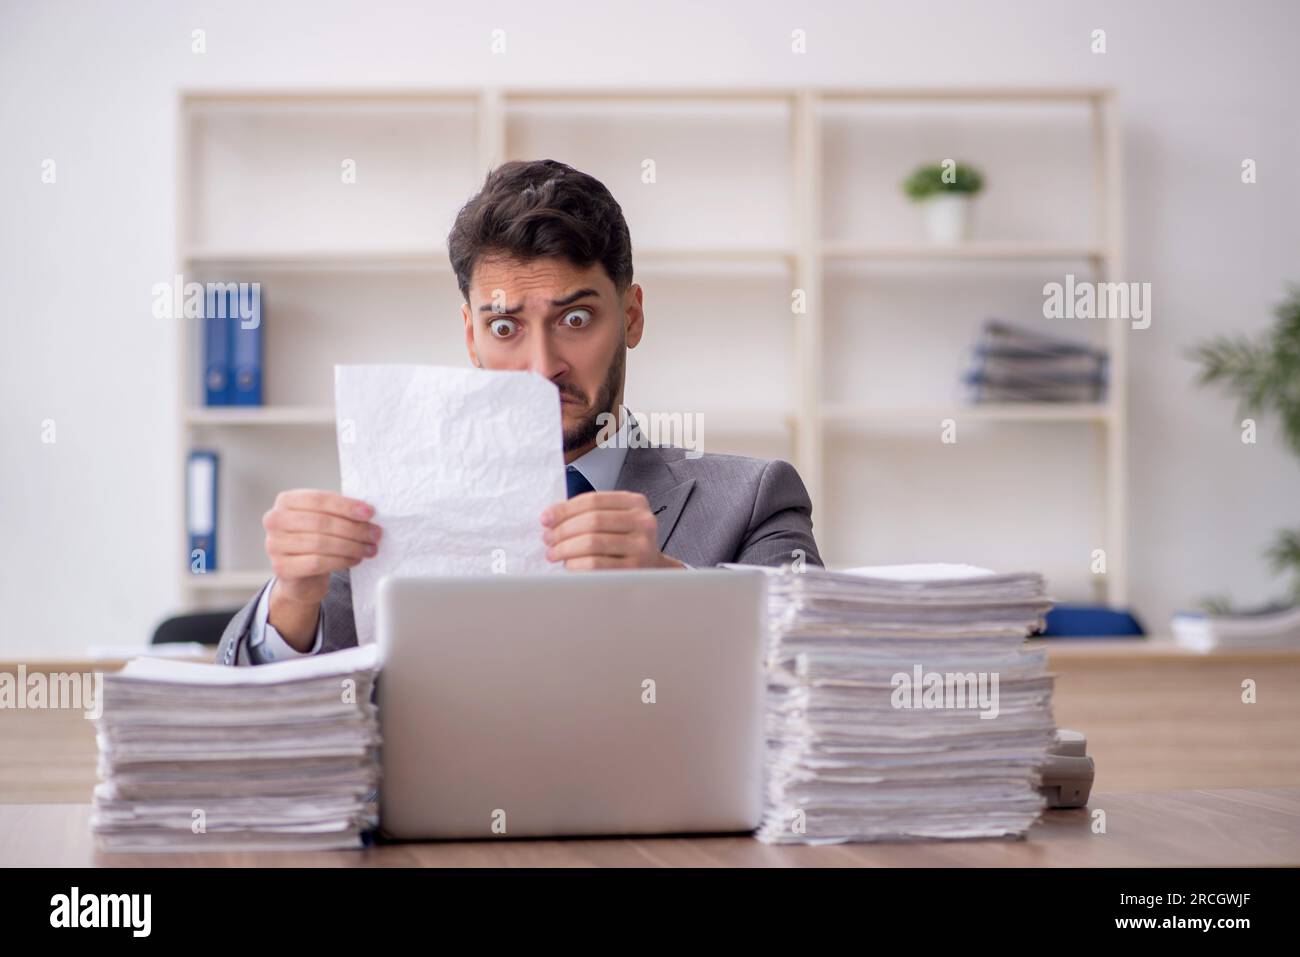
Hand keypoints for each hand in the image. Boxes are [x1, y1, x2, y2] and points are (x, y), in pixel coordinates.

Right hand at [263, 489, 381, 606]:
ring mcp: (274, 544)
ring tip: (369, 548)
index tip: (369, 513)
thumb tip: (367, 513)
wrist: (301, 575)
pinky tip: (355, 559)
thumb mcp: (325, 520)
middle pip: (321, 522)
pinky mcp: (281, 567)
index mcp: (286, 501)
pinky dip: (341, 561)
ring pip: (321, 543)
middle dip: (353, 528)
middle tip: (375, 534)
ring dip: (351, 546)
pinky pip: (317, 563)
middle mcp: (275, 520)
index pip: (318, 499)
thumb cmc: (316, 540)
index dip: (346, 506)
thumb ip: (339, 512)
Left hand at [540, 491, 682, 569]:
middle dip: (563, 530)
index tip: (546, 518)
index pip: (593, 500)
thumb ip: (589, 513)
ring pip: (592, 543)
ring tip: (553, 553)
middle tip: (548, 539)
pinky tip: (569, 565)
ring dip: (565, 548)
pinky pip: (595, 565)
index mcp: (636, 503)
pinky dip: (576, 564)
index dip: (565, 509)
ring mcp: (642, 547)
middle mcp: (643, 522)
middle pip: (592, 521)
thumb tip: (550, 517)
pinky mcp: (634, 570)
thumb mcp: (616, 520)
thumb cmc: (625, 543)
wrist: (651, 570)